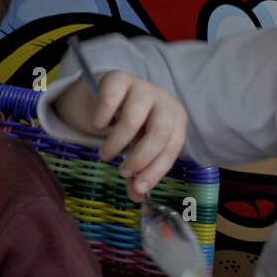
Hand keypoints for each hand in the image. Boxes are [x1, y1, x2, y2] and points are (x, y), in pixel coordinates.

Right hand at [55, 71, 186, 201]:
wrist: (113, 89)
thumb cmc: (133, 123)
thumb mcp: (138, 146)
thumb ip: (139, 170)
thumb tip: (136, 197)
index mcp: (177, 119)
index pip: (172, 148)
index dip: (156, 170)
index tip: (139, 188)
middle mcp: (165, 101)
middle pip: (159, 134)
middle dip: (139, 158)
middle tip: (122, 172)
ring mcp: (143, 87)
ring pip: (132, 121)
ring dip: (115, 144)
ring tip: (106, 154)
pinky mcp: (120, 78)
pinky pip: (109, 102)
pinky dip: (101, 120)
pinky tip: (99, 126)